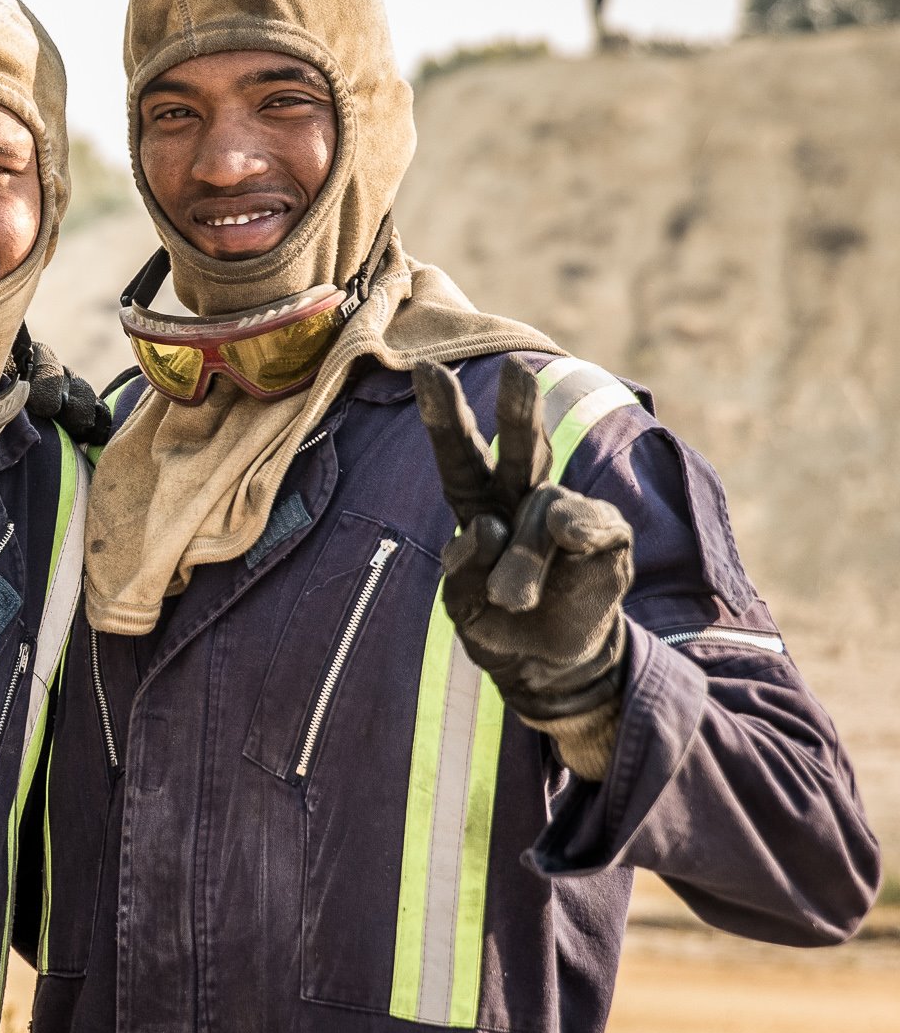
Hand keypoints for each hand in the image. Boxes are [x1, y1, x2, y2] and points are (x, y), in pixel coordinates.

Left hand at [411, 357, 631, 721]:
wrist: (548, 665)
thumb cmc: (495, 622)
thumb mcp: (462, 604)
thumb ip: (464, 569)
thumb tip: (492, 527)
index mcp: (477, 503)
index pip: (459, 456)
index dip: (444, 416)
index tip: (426, 368)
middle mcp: (521, 498)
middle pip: (520, 447)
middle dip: (517, 408)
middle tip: (516, 369)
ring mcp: (567, 515)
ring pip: (543, 507)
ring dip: (524, 559)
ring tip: (510, 598)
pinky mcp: (607, 538)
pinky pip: (592, 524)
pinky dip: (578, 530)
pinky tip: (571, 538)